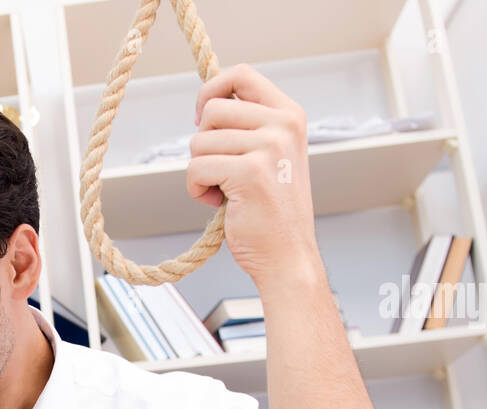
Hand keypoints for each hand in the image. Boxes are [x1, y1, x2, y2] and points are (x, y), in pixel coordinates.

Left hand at [190, 64, 322, 287]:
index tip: (202, 117)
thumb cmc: (272, 209)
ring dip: (199, 171)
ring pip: (199, 141)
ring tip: (222, 191)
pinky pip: (197, 167)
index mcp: (289, 114)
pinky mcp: (249, 172)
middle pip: (213, 109)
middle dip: (203, 142)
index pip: (241, 74)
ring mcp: (269, 147)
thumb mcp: (271, 154)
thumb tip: (207, 105)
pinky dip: (196, 189)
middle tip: (218, 169)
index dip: (211, 91)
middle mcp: (283, 124)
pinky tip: (218, 203)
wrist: (288, 255)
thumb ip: (248, 126)